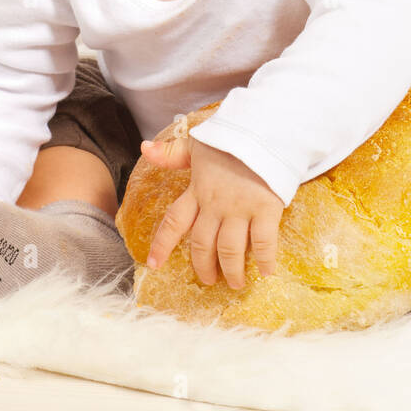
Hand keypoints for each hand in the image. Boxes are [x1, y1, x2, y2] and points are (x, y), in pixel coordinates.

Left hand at [140, 135, 283, 288]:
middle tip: (208, 280)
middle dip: (203, 266)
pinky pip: (263, 241)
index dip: (162, 245)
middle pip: (202, 243)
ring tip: (236, 283)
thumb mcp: (197, 142)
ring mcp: (241, 207)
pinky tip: (266, 272)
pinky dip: (265, 260)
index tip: (153, 265)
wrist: (264, 127)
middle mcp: (215, 203)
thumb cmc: (231, 137)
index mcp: (197, 189)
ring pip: (229, 249)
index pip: (174, 221)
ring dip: (232, 270)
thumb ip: (172, 153)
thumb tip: (143, 148)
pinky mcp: (266, 208)